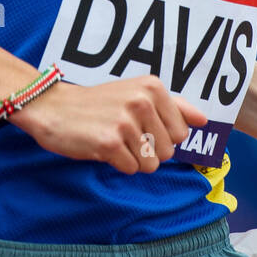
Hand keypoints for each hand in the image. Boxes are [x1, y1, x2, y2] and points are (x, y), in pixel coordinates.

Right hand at [13, 74, 208, 174]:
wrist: (53, 107)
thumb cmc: (98, 104)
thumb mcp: (136, 93)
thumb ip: (173, 106)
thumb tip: (203, 120)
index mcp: (153, 88)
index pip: (182, 132)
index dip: (162, 136)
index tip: (140, 126)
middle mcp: (142, 101)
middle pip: (168, 152)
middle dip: (148, 151)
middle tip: (124, 134)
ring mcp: (126, 122)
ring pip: (150, 164)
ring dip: (132, 159)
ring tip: (113, 140)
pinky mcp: (110, 142)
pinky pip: (131, 169)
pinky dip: (117, 164)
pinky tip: (102, 147)